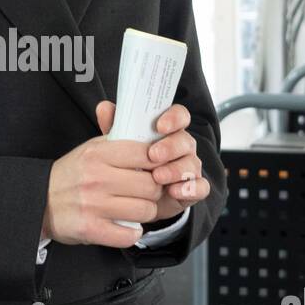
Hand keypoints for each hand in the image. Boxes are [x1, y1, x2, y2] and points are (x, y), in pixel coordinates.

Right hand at [40, 132, 163, 247]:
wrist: (39, 200)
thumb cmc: (70, 175)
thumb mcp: (90, 149)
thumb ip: (119, 142)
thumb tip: (152, 139)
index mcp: (97, 153)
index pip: (146, 153)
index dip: (157, 163)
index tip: (155, 169)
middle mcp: (96, 177)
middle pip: (151, 185)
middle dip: (153, 191)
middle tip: (144, 193)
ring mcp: (93, 204)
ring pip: (145, 210)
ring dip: (145, 213)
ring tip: (135, 209)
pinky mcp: (90, 229)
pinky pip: (129, 235)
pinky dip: (131, 233)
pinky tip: (125, 226)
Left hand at [96, 100, 209, 221]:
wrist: (135, 197)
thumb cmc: (131, 164)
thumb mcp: (120, 145)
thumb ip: (115, 126)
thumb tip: (103, 107)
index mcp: (169, 131)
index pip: (179, 116)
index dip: (173, 118)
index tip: (160, 125)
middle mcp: (183, 147)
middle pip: (186, 140)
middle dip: (171, 147)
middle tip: (153, 155)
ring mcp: (190, 168)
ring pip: (193, 164)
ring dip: (176, 170)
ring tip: (157, 176)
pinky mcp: (193, 189)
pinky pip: (200, 187)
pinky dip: (190, 189)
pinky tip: (174, 191)